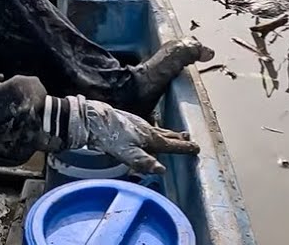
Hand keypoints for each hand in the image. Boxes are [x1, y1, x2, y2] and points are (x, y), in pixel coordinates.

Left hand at [69, 97, 198, 174]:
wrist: (91, 119)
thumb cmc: (109, 137)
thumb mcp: (127, 154)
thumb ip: (144, 162)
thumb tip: (162, 170)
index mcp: (149, 137)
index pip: (171, 144)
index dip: (184, 148)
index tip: (196, 148)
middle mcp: (145, 128)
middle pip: (166, 134)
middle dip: (178, 138)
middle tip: (188, 138)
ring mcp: (136, 123)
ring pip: (156, 129)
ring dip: (167, 133)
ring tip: (173, 134)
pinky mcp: (127, 121)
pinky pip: (145, 126)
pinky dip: (153, 130)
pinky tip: (146, 131)